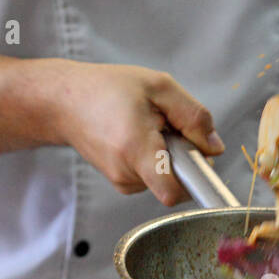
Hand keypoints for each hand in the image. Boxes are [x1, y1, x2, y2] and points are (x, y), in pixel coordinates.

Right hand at [43, 61, 224, 205]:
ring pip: (166, 178)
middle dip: (182, 155)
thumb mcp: (159, 87)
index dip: (195, 178)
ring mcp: (121, 182)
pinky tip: (138, 137)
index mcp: (136, 150)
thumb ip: (193, 117)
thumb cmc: (106, 89)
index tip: (199, 159)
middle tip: (166, 126)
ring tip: (146, 127)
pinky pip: (153, 176)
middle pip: (176, 180)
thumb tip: (214, 147)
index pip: (172, 191)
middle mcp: (126, 174)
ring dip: (167, 155)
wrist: (64, 102)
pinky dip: (154, 158)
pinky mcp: (121, 183)